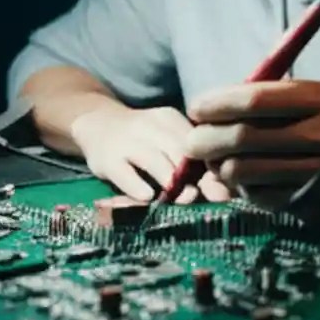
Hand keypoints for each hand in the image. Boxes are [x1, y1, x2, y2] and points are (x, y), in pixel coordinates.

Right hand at [72, 107, 230, 203]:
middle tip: (204, 198)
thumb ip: (193, 166)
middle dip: (195, 179)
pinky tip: (149, 197)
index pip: (198, 143)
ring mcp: (125, 142)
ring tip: (183, 200)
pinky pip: (126, 175)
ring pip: (154, 161)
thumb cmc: (142, 141)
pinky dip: (139, 188)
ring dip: (172, 184)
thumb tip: (224, 194)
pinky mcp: (106, 160)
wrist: (95, 124)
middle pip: (180, 152)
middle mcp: (147, 125)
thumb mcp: (165, 142)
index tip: (223, 189)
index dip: (213, 169)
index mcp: (169, 119)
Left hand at [185, 80, 319, 234]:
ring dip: (219, 168)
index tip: (195, 109)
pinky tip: (245, 184)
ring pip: (244, 170)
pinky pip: (260, 197)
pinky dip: (244, 191)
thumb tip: (217, 103)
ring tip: (214, 164)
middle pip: (242, 136)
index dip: (215, 104)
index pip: (254, 99)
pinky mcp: (315, 206)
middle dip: (204, 139)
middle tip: (191, 143)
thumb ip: (282, 97)